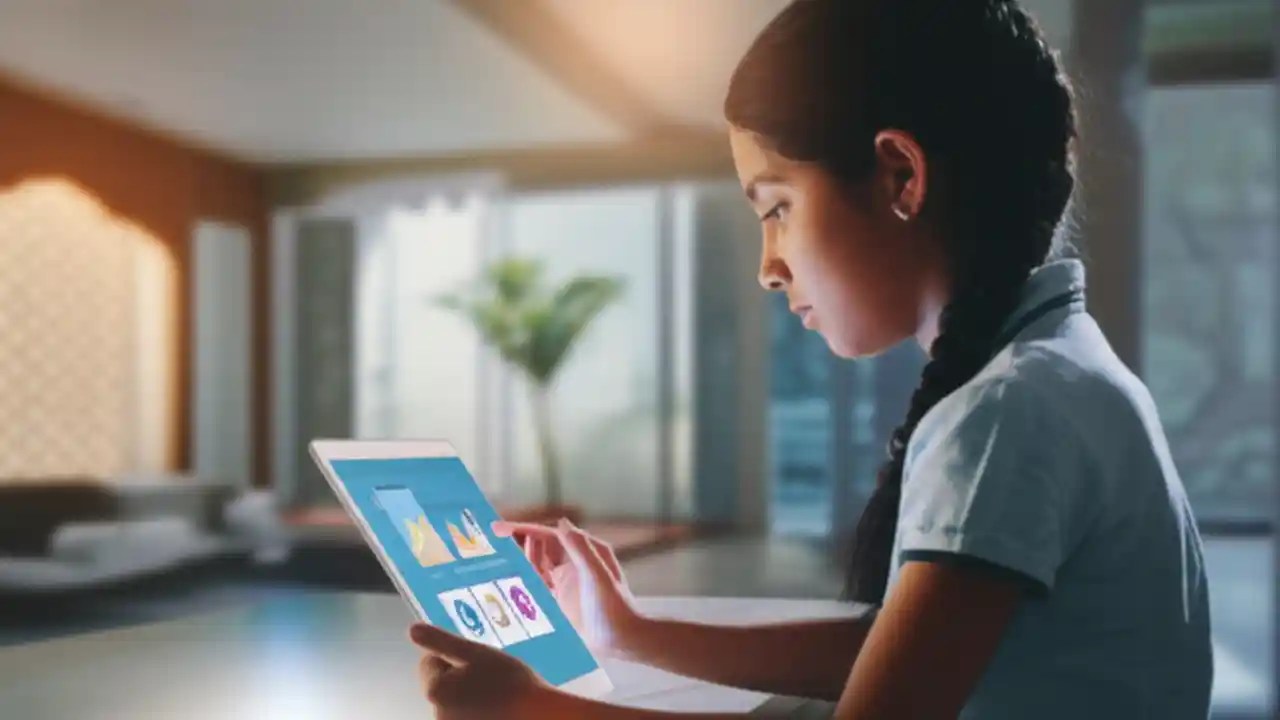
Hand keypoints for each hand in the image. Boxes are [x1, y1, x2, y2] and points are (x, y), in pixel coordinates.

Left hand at [410, 622, 550, 719]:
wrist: (537, 716)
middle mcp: (437, 714)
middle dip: (462, 678)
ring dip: (472, 695)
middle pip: (443, 685)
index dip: (453, 656)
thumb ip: (442, 642)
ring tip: (499, 693)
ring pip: (457, 702)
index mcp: (435, 690)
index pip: (430, 662)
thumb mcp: (476, 653)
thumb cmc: (509, 683)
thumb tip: (413, 630)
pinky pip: (469, 714)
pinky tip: (499, 709)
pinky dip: (480, 711)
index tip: (478, 661)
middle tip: (491, 676)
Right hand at [492, 518, 643, 656]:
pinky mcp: (559, 602)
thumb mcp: (597, 575)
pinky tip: (505, 583)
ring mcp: (564, 583)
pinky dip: (522, 583)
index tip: (498, 528)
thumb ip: (580, 549)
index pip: (548, 535)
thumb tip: (561, 522)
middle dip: (517, 542)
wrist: (623, 640)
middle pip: (539, 547)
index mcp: (583, 552)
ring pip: (535, 566)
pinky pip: (535, 588)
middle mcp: (572, 564)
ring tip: (492, 559)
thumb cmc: (614, 607)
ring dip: (517, 561)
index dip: (523, 530)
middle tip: (488, 542)